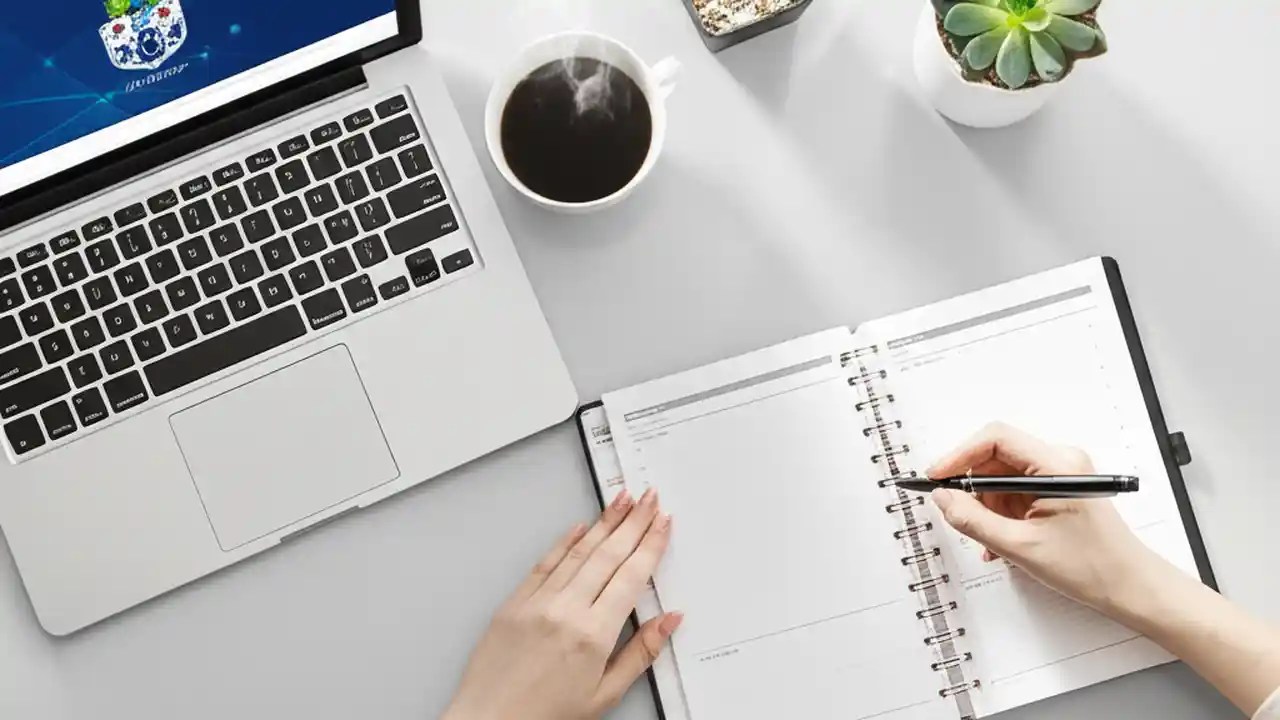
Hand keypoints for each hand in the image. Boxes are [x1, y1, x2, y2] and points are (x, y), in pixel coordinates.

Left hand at [443, 488, 680, 719]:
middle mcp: (566, 610)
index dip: (651, 544)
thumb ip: (640, 653)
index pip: (631, 576)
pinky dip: (565, 541)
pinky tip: (580, 526)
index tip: (664, 523)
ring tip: (623, 500)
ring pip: (578, 552)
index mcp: (594, 634)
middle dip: (634, 521)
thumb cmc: (545, 716)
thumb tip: (669, 620)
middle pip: (608, 554)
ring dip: (604, 522)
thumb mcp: (605, 694)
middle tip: (650, 497)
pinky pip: (545, 563)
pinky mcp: (515, 602)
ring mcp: (538, 602)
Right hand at [925, 422, 1158, 614]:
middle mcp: (1060, 462)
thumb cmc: (1092, 567)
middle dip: (973, 488)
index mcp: (1057, 465)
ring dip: (988, 507)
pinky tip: (1002, 541)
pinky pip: (1016, 492)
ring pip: (1003, 478)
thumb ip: (973, 520)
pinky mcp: (1058, 490)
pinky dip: (1002, 514)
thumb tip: (942, 498)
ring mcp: (1060, 475)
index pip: (995, 438)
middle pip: (997, 458)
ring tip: (990, 540)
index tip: (937, 477)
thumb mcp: (1020, 546)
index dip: (959, 455)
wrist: (1130, 587)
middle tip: (957, 514)